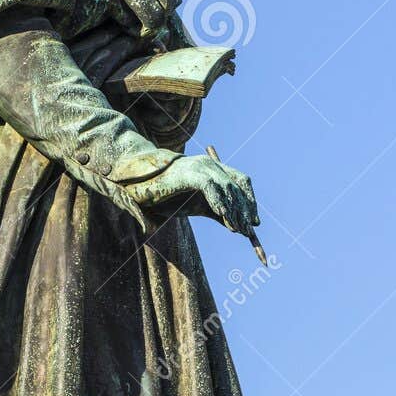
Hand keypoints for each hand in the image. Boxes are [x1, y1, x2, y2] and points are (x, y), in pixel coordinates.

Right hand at [133, 154, 259, 235]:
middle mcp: (210, 165)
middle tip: (247, 230)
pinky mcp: (189, 174)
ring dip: (234, 210)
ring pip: (226, 187)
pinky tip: (223, 215)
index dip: (250, 201)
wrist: (140, 185)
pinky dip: (219, 201)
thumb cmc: (168, 195)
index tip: (254, 222)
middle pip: (236, 186)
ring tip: (236, 228)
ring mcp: (200, 167)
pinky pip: (210, 186)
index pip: (241, 181)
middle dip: (244, 210)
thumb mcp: (198, 206)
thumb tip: (240, 228)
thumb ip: (219, 213)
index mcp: (214, 169)